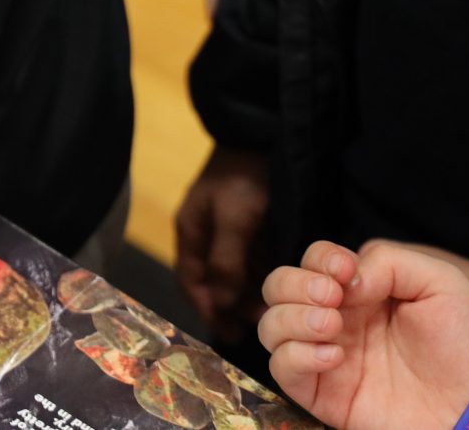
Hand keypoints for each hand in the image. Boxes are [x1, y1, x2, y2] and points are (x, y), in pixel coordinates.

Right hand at [175, 146, 270, 341]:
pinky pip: (251, 258)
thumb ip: (227, 263)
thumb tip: (221, 304)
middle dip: (229, 305)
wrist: (264, 134)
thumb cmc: (244, 177)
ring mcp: (228, 228)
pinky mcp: (250, 223)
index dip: (206, 309)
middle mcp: (206, 232)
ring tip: (269, 313)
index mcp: (191, 230)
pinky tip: (277, 289)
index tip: (228, 334)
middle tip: (254, 328)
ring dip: (246, 293)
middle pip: (211, 280)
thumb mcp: (235, 220)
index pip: (190, 281)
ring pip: (233, 271)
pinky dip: (260, 276)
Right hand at [259, 240, 468, 429]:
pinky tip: (336, 357)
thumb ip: (389, 261)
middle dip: (296, 284)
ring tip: (332, 326)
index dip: (320, 258)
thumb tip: (345, 280)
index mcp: (357, 289)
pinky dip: (297, 356)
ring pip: (270, 326)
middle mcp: (335, 319)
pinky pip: (281, 369)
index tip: (345, 271)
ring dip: (292, 318)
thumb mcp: (440, 282)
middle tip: (332, 297)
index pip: (313, 260)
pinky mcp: (322, 394)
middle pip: (278, 287)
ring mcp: (325, 356)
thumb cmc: (465, 341)